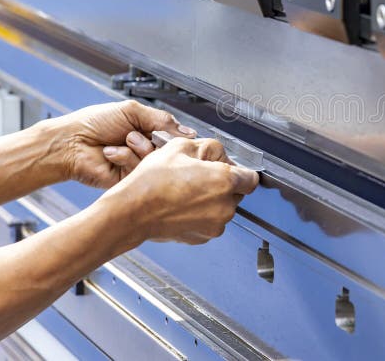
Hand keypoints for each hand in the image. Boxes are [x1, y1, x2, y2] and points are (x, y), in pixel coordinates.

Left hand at [53, 100, 196, 188]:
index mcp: (148, 132)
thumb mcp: (133, 111)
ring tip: (124, 140)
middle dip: (155, 140)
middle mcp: (145, 149)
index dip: (176, 136)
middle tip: (137, 134)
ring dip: (140, 147)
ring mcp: (138, 165)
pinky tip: (113, 152)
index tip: (175, 134)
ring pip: (156, 161)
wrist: (70, 140)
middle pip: (170, 151)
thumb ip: (163, 120)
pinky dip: (127, 157)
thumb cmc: (94, 123)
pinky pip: (140, 171)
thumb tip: (188, 132)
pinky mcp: (129, 180)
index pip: (175, 137)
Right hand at [100, 137, 259, 244]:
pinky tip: (182, 204)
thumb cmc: (152, 182)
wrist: (132, 211)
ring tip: (187, 190)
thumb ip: (209, 147)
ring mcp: (215, 224)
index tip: (232, 170)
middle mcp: (225, 206)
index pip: (252, 177)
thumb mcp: (181, 146)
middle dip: (224, 184)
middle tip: (201, 176)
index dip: (241, 171)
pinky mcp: (203, 236)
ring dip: (212, 200)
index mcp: (225, 181)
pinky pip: (210, 221)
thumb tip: (218, 154)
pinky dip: (201, 214)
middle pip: (237, 193)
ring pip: (223, 208)